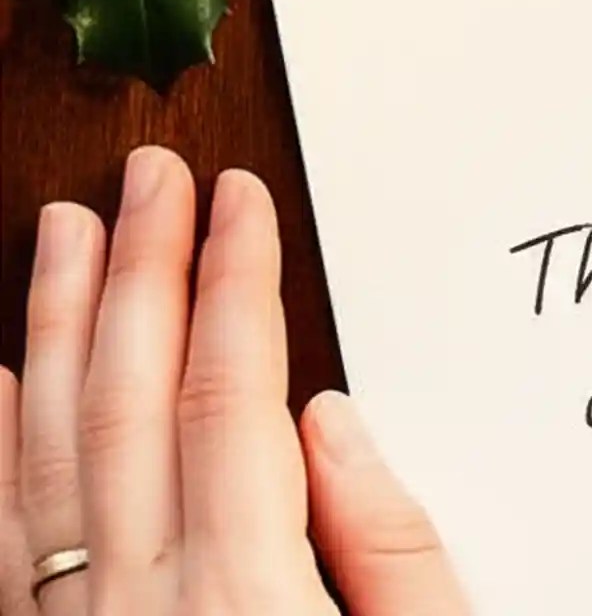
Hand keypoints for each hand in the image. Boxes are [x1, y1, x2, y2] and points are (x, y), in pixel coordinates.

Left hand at [0, 147, 468, 614]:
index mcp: (248, 602)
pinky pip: (1, 537)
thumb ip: (390, 550)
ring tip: (68, 231)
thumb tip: (335, 427)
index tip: (237, 208)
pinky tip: (5, 374)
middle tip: (148, 181)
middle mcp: (143, 608)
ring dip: (59, 325)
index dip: (234, 284)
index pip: (229, 397)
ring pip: (52, 450)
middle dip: (143, 271)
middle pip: (131, 402)